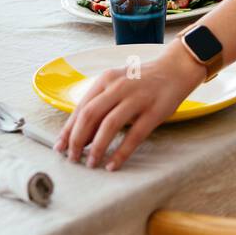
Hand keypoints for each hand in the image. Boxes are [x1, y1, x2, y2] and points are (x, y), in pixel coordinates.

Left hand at [54, 41, 204, 170]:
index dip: (68, 129)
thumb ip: (100, 105)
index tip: (60, 147)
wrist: (174, 70)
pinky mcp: (154, 111)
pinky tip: (112, 164)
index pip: (81, 107)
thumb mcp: (117, 86)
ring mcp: (137, 98)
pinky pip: (134, 135)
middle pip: (90, 115)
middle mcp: (119, 86)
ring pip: (109, 125)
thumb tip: (82, 136)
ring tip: (91, 163)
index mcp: (105, 80)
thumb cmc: (142, 82)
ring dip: (97, 147)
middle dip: (77, 140)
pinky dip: (120, 152)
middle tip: (73, 158)